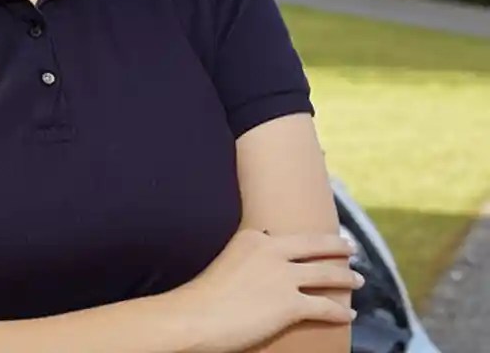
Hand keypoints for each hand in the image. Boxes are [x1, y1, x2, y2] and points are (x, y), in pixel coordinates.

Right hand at [174, 228, 362, 352]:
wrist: (196, 316)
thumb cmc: (202, 296)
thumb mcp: (227, 262)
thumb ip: (247, 261)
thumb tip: (262, 274)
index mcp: (253, 238)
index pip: (288, 237)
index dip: (310, 239)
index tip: (320, 240)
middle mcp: (272, 251)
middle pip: (315, 246)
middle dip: (337, 247)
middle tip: (350, 248)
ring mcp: (284, 277)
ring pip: (327, 275)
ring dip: (346, 278)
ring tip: (358, 280)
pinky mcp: (291, 305)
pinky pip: (325, 307)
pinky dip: (341, 312)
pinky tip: (350, 315)